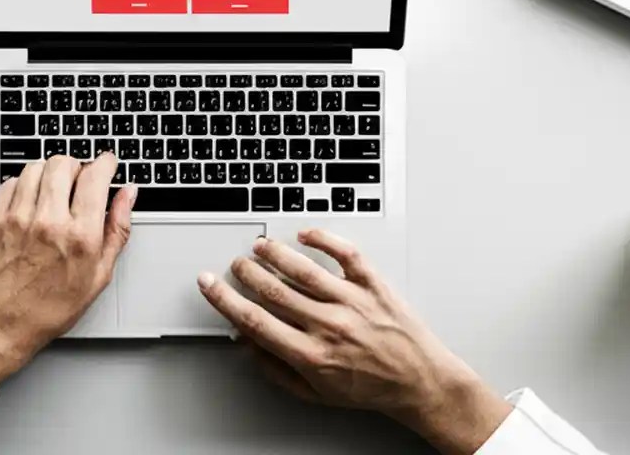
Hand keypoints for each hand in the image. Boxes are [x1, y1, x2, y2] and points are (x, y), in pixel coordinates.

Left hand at [0, 153, 135, 388]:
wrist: (5, 322)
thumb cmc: (52, 306)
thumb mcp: (99, 274)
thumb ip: (117, 229)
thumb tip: (128, 195)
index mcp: (80, 235)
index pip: (95, 176)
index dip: (105, 163)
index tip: (106, 163)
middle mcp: (50, 222)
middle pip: (64, 163)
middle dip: (77, 166)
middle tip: (79, 180)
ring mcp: (19, 219)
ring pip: (36, 167)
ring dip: (50, 172)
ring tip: (54, 190)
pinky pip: (11, 182)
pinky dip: (24, 184)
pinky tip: (32, 201)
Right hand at [198, 230, 510, 454]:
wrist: (419, 383)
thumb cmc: (370, 389)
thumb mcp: (315, 393)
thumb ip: (276, 369)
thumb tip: (248, 344)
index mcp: (310, 354)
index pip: (255, 321)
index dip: (225, 300)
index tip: (209, 284)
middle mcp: (329, 326)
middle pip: (274, 290)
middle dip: (247, 273)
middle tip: (235, 264)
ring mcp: (353, 302)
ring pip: (304, 269)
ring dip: (275, 254)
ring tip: (260, 247)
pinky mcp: (374, 286)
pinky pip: (347, 255)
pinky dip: (324, 240)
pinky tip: (306, 236)